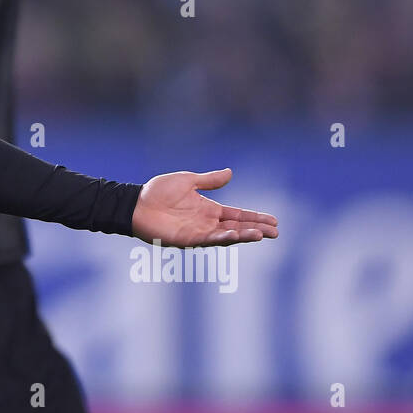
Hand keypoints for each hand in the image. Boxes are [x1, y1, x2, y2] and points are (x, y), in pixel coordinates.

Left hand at [131, 168, 277, 247]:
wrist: (136, 203)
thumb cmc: (158, 192)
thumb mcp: (188, 181)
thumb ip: (209, 180)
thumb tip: (230, 173)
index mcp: (208, 209)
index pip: (237, 215)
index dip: (255, 217)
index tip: (274, 220)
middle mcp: (206, 223)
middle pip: (237, 228)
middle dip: (256, 230)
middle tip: (276, 232)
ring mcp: (198, 232)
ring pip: (226, 236)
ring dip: (244, 236)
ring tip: (262, 235)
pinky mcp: (187, 239)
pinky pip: (209, 240)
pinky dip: (223, 238)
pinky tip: (236, 235)